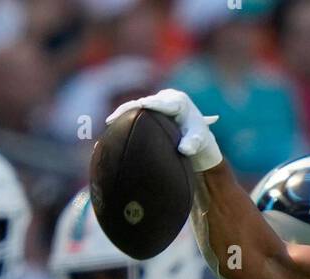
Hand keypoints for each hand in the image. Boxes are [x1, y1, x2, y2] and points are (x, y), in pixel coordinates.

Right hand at [106, 88, 221, 171]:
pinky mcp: (152, 109)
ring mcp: (158, 102)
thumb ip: (192, 144)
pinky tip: (112, 125)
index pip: (162, 103)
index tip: (142, 104)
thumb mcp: (199, 142)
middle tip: (117, 116)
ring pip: (137, 106)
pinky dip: (125, 117)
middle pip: (145, 102)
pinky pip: (136, 112)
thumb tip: (184, 150)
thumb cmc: (200, 140)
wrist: (199, 139)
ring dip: (124, 113)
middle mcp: (167, 98)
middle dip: (131, 108)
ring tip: (109, 122)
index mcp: (179, 102)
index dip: (152, 104)